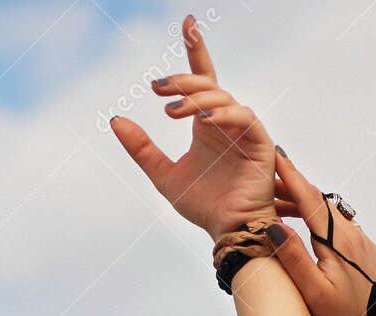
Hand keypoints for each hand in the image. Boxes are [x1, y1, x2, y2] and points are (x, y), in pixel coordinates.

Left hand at [110, 14, 276, 243]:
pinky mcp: (260, 142)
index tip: (187, 24)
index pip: (202, 79)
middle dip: (182, 81)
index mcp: (207, 123)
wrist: (229, 232)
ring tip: (170, 112)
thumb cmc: (205, 206)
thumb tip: (115, 120)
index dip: (195, 50)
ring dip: (195, 99)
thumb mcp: (164, 176)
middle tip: (157, 89)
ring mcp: (244, 130)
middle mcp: (226, 122)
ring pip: (222, 98)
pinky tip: (202, 121)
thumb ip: (142, 149)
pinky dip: (223, 114)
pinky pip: (243, 117)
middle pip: (207, 85)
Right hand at [269, 151, 375, 315]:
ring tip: (278, 207)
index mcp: (339, 243)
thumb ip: (292, 256)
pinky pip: (339, 227)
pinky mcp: (366, 256)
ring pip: (330, 213)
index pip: (311, 200)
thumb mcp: (311, 293)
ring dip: (304, 206)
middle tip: (265, 185)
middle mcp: (355, 238)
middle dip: (293, 189)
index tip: (275, 155)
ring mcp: (363, 246)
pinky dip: (319, 220)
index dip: (291, 176)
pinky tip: (305, 228)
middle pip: (320, 202)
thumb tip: (273, 224)